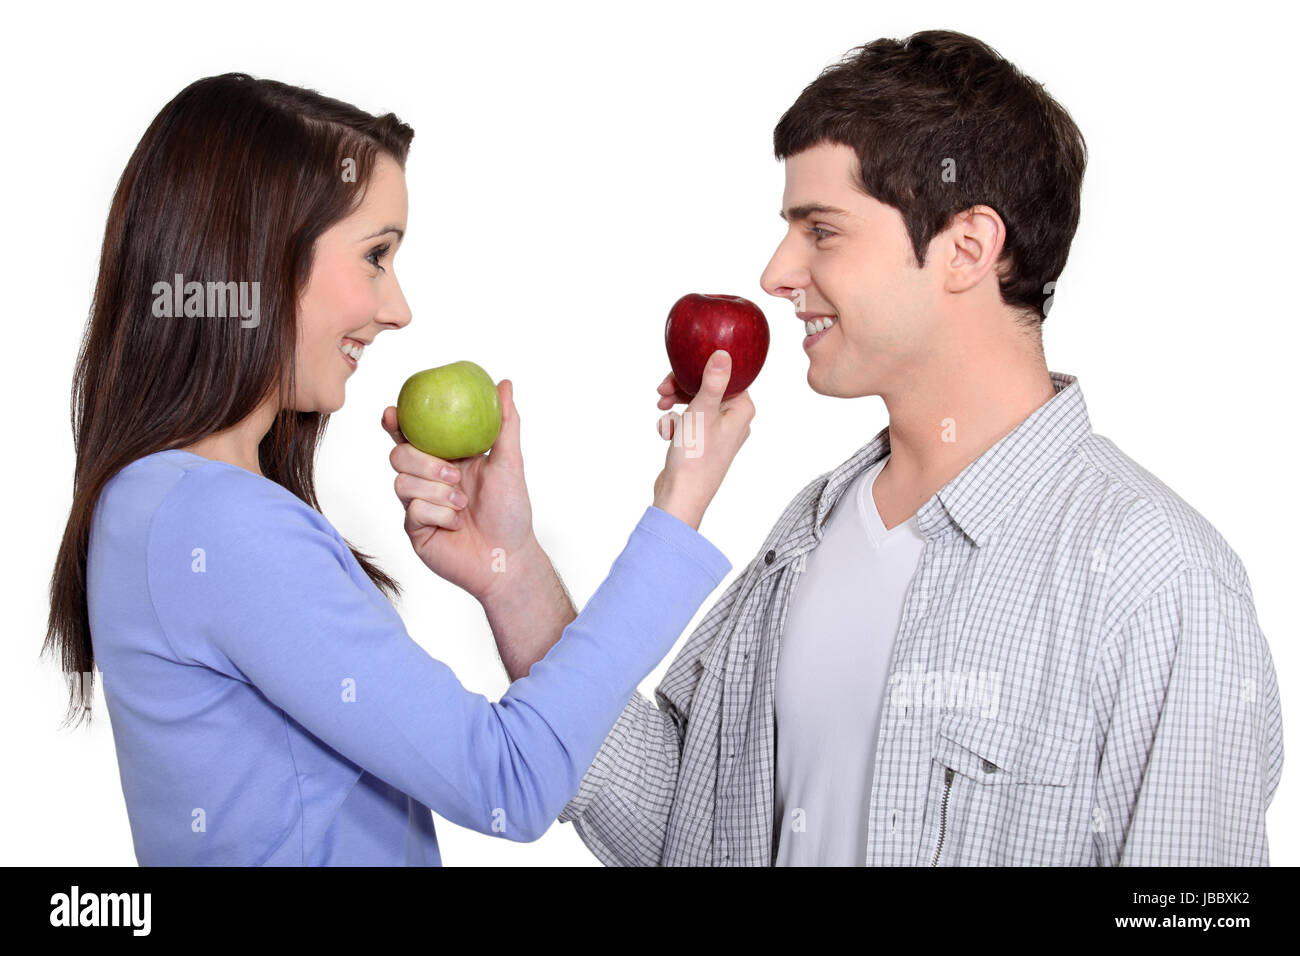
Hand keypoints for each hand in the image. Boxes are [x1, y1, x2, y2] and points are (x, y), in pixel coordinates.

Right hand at [382, 379, 535, 603]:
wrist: (507, 556)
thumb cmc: (511, 510)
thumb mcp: (510, 462)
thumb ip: (505, 423)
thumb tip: (505, 383)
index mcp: (446, 458)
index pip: (412, 435)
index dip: (397, 422)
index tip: (394, 412)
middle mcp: (427, 480)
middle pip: (399, 455)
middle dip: (423, 461)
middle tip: (453, 473)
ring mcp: (419, 504)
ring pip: (402, 482)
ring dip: (436, 491)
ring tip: (462, 503)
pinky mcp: (415, 529)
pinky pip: (412, 511)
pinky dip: (438, 514)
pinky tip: (455, 524)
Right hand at [651, 350, 753, 528]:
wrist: (682, 496)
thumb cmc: (695, 458)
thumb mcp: (702, 412)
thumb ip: (713, 381)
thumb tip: (725, 353)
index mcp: (742, 410)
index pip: (724, 375)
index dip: (698, 370)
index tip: (676, 373)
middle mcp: (734, 420)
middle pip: (707, 388)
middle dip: (681, 388)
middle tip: (662, 392)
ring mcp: (718, 433)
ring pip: (695, 404)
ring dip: (675, 404)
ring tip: (661, 409)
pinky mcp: (703, 443)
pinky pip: (688, 422)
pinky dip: (675, 423)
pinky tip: (666, 433)